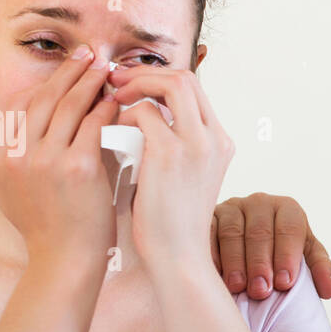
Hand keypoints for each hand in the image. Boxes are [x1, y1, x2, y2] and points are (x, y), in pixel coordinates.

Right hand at [0, 47, 119, 269]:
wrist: (64, 259)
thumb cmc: (40, 225)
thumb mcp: (3, 185)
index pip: (19, 105)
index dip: (44, 82)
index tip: (65, 65)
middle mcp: (18, 155)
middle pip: (44, 99)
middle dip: (68, 71)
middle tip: (88, 52)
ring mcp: (47, 160)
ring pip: (69, 107)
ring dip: (89, 81)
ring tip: (105, 66)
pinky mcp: (77, 167)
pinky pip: (93, 125)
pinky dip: (105, 107)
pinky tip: (116, 98)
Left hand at [106, 64, 233, 283]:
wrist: (178, 258)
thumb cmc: (170, 222)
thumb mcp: (182, 177)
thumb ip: (173, 145)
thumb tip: (143, 118)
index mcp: (219, 142)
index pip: (194, 90)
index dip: (160, 79)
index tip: (132, 86)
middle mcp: (214, 138)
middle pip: (186, 78)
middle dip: (147, 73)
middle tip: (116, 81)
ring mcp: (196, 144)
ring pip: (170, 85)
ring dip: (137, 85)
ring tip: (113, 98)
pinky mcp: (171, 154)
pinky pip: (145, 113)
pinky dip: (125, 116)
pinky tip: (111, 132)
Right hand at [210, 193, 330, 299]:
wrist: (248, 247)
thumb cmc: (281, 255)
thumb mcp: (304, 259)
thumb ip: (320, 271)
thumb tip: (330, 289)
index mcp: (287, 209)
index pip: (290, 228)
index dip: (288, 255)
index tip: (285, 283)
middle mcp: (260, 203)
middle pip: (260, 231)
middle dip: (261, 263)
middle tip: (261, 291)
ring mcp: (231, 207)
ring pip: (232, 232)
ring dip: (235, 262)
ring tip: (239, 288)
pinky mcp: (207, 217)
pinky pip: (207, 233)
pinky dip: (212, 255)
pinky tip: (215, 275)